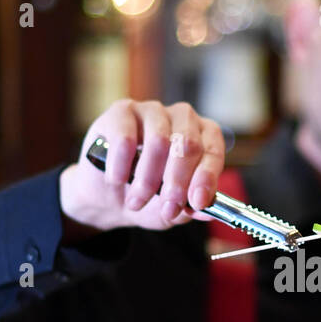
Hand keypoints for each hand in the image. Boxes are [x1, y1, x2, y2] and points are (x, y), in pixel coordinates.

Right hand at [59, 99, 224, 236]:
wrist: (108, 196)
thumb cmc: (149, 197)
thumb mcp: (173, 210)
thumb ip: (191, 208)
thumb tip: (206, 210)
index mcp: (204, 137)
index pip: (212, 150)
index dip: (206, 178)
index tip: (197, 202)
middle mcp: (183, 117)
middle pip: (188, 145)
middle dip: (177, 183)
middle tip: (167, 209)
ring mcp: (153, 111)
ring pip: (158, 142)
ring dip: (147, 180)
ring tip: (136, 202)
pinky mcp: (122, 111)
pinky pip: (125, 139)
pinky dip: (121, 166)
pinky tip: (117, 179)